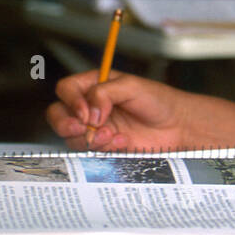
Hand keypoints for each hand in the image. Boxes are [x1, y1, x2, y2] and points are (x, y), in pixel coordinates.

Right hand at [46, 69, 189, 150]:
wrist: (176, 126)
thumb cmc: (158, 100)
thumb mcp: (132, 86)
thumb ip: (105, 93)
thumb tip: (90, 111)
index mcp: (94, 84)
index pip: (66, 89)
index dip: (71, 101)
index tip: (86, 113)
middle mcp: (90, 105)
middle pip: (58, 113)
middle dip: (66, 124)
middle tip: (85, 128)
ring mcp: (95, 126)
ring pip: (72, 135)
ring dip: (90, 137)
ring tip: (112, 134)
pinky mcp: (103, 144)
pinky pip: (90, 149)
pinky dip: (104, 147)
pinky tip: (123, 141)